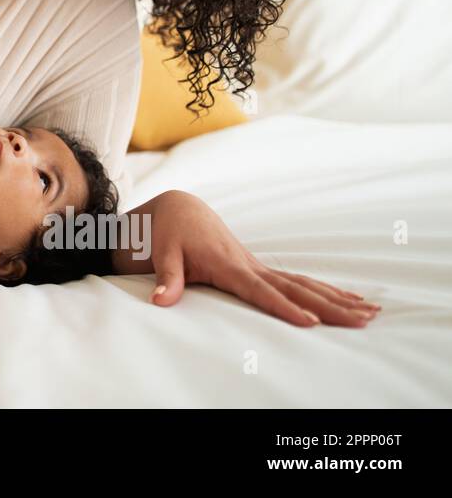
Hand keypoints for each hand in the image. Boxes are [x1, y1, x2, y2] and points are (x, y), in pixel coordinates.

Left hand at [118, 190, 381, 327]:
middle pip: (295, 288)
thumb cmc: (169, 233)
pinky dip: (324, 290)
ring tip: (371, 312)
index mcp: (227, 264)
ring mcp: (258, 265)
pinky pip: (297, 281)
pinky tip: (348, 300)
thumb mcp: (162, 253)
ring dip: (336, 297)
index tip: (311, 323)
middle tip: (363, 320)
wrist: (180, 209)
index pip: (261, 291)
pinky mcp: (260, 268)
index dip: (285, 307)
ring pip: (303, 283)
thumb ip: (166, 278)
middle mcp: (249, 264)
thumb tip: (161, 301)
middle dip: (329, 306)